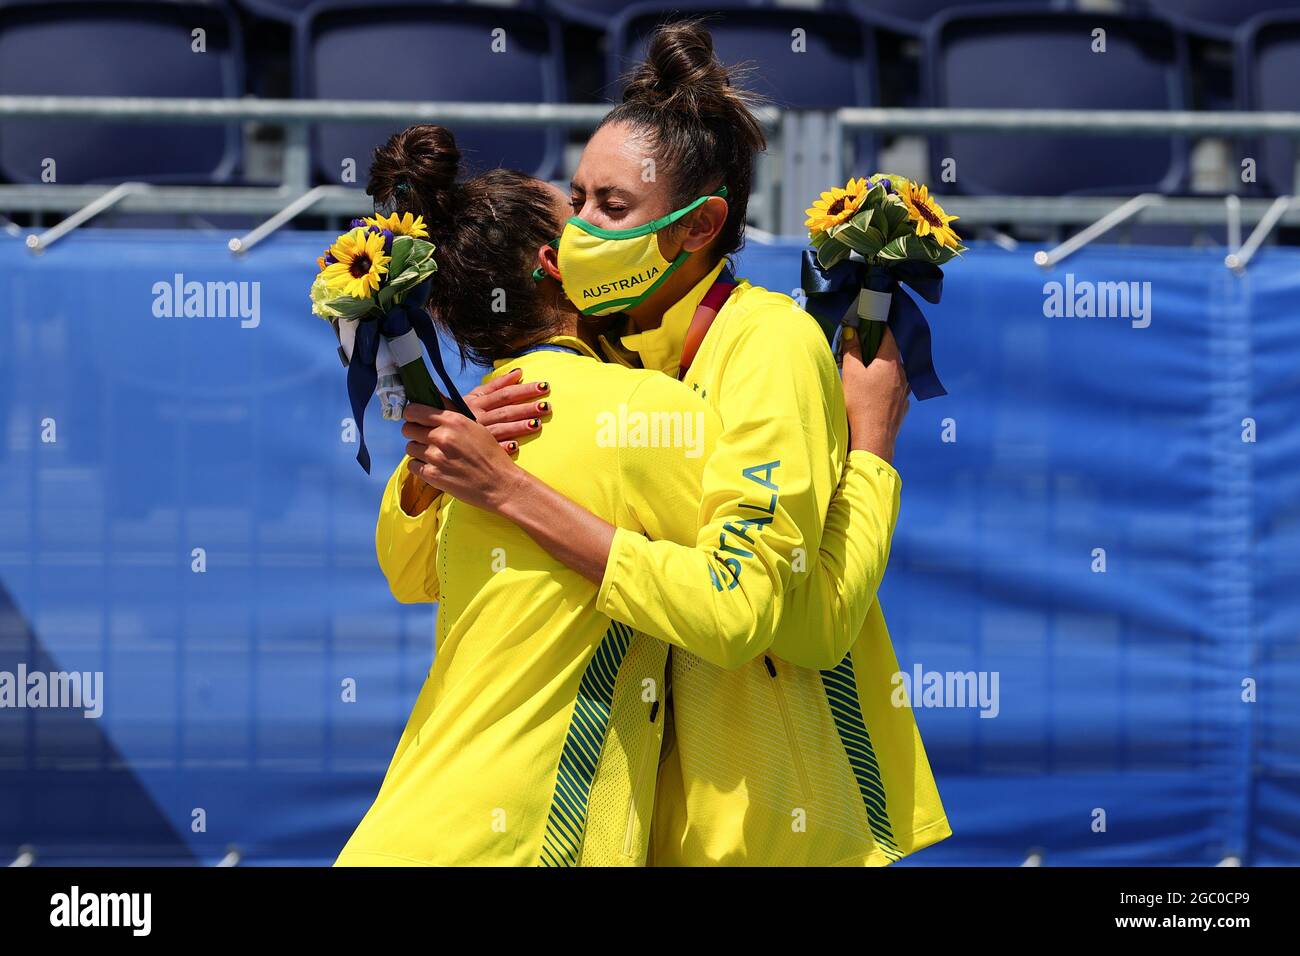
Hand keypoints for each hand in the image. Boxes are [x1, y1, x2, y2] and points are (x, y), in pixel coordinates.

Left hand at [402, 404, 529, 512]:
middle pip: (407, 428)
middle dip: (414, 432)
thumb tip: (432, 394)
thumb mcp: (474, 426)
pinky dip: (420, 465)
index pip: (414, 411)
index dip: (412, 414)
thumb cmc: (490, 454)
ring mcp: (435, 456)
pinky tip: (433, 466)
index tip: (416, 418)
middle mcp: (441, 436)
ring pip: (409, 447)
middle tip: (426, 438)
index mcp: (452, 420)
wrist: (500, 485)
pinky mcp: (432, 475)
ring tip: (434, 454)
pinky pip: (412, 465)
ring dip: (418, 449)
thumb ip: (450, 410)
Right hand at [461, 368, 550, 453]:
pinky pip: (491, 447)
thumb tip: (518, 372)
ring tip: (537, 424)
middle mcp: (477, 415)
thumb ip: (496, 384)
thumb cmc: (460, 411)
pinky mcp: (476, 449)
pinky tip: (515, 446)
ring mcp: (477, 432)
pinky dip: (502, 447)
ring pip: (501, 428)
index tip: (542, 386)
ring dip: (519, 426)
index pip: (504, 393)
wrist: (434, 430)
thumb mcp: (474, 396)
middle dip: (527, 407)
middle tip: (546, 406)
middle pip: (506, 410)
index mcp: (476, 401)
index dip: (523, 389)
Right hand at [841, 325, 908, 463]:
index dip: (878, 327)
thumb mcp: (851, 373)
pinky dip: (886, 384)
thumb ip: (852, 349)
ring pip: (894, 372)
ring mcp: (905, 390)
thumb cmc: (860, 404)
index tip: (867, 323)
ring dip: (883, 368)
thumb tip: (850, 330)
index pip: (888, 334)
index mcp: (891, 361)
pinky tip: (875, 392)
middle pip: (891, 353)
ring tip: (867, 372)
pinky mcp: (903, 405)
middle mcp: (903, 373)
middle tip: (861, 349)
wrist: (873, 439)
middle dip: (877, 349)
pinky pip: (895, 388)